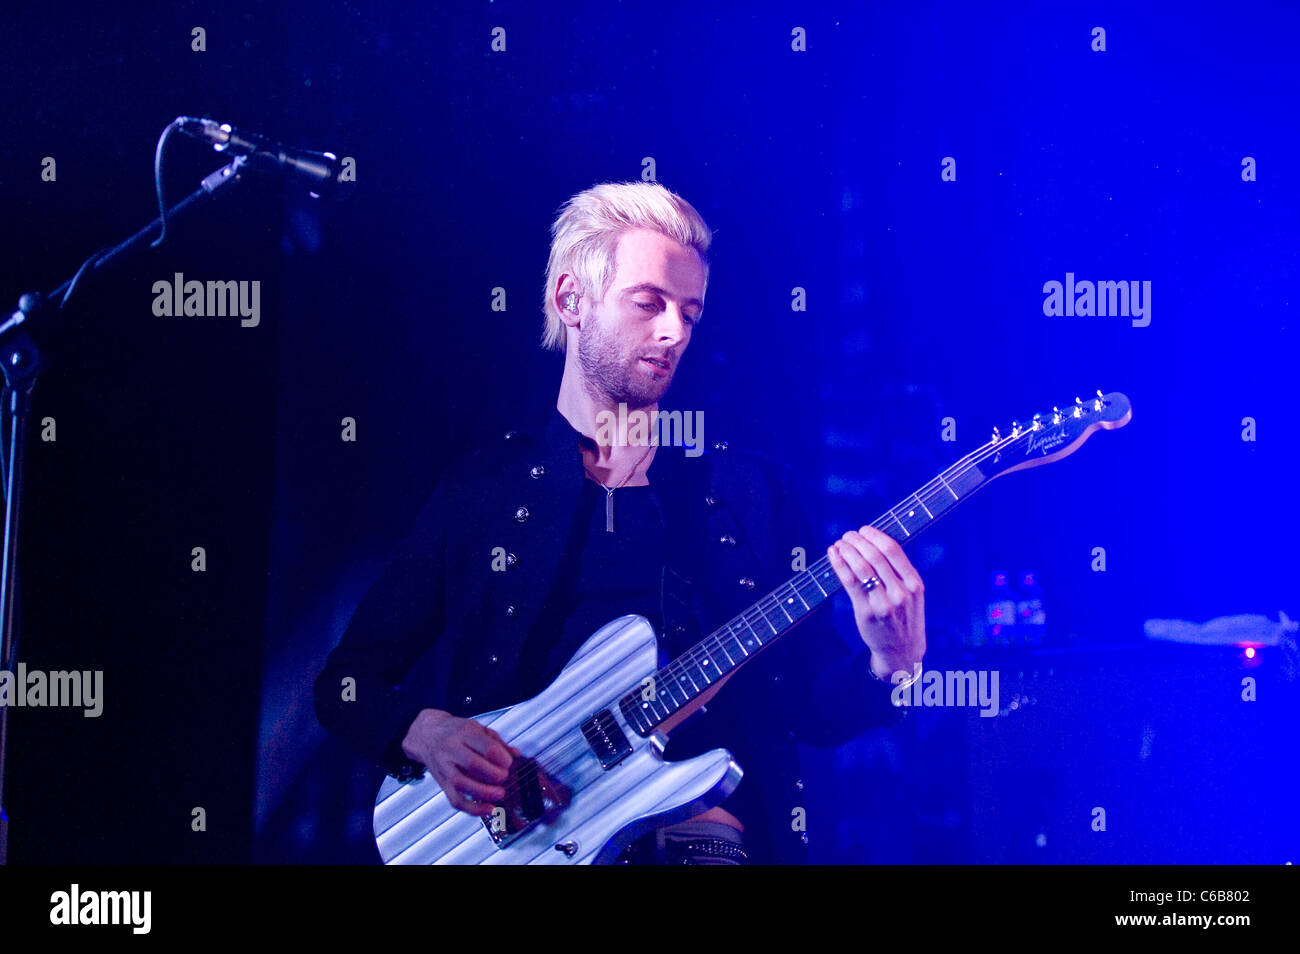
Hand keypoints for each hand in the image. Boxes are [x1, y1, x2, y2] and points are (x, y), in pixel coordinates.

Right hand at [401, 709, 519, 816]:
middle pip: (472, 764)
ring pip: (461, 784)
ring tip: (500, 793)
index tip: (509, 762)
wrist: (426, 735)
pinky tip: (489, 809)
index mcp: (463, 732)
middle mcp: (451, 749)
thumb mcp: (477, 728)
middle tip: (505, 776)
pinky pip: (455, 800)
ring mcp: (445, 767)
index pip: (485, 746)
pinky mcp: (442, 784)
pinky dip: (473, 809)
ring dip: (484, 792)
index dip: (501, 757)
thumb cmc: (454, 731)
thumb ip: (497, 742)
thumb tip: (515, 754)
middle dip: (494, 774)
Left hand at [827, 526, 925, 680]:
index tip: (864, 530)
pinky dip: (839, 565)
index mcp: (915, 584)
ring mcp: (884, 604)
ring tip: (839, 544)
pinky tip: (834, 556)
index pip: (893, 550)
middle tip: (847, 535)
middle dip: (858, 541)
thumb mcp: (913, 594)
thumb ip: (899, 572)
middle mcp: (901, 593)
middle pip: (875, 556)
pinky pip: (850, 583)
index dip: (875, 536)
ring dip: (847, 550)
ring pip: (862, 568)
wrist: (902, 651)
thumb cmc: (904, 617)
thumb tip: (874, 543)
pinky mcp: (866, 613)